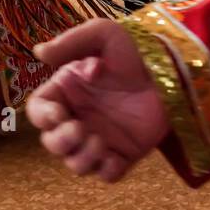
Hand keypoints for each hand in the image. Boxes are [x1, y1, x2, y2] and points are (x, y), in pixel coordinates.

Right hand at [29, 19, 169, 180]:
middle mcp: (78, 118)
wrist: (170, 73)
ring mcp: (99, 138)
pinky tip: (115, 158)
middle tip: (80, 129)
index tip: (58, 113)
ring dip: (81, 159)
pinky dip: (106, 171)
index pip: (39, 111)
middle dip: (60, 141)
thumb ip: (71, 42)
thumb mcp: (105, 35)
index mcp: (67, 93)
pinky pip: (107, 174)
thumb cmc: (134, 53)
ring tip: (100, 142)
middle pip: (52, 143)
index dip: (43, 116)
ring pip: (76, 163)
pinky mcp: (123, 153)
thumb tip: (39, 52)